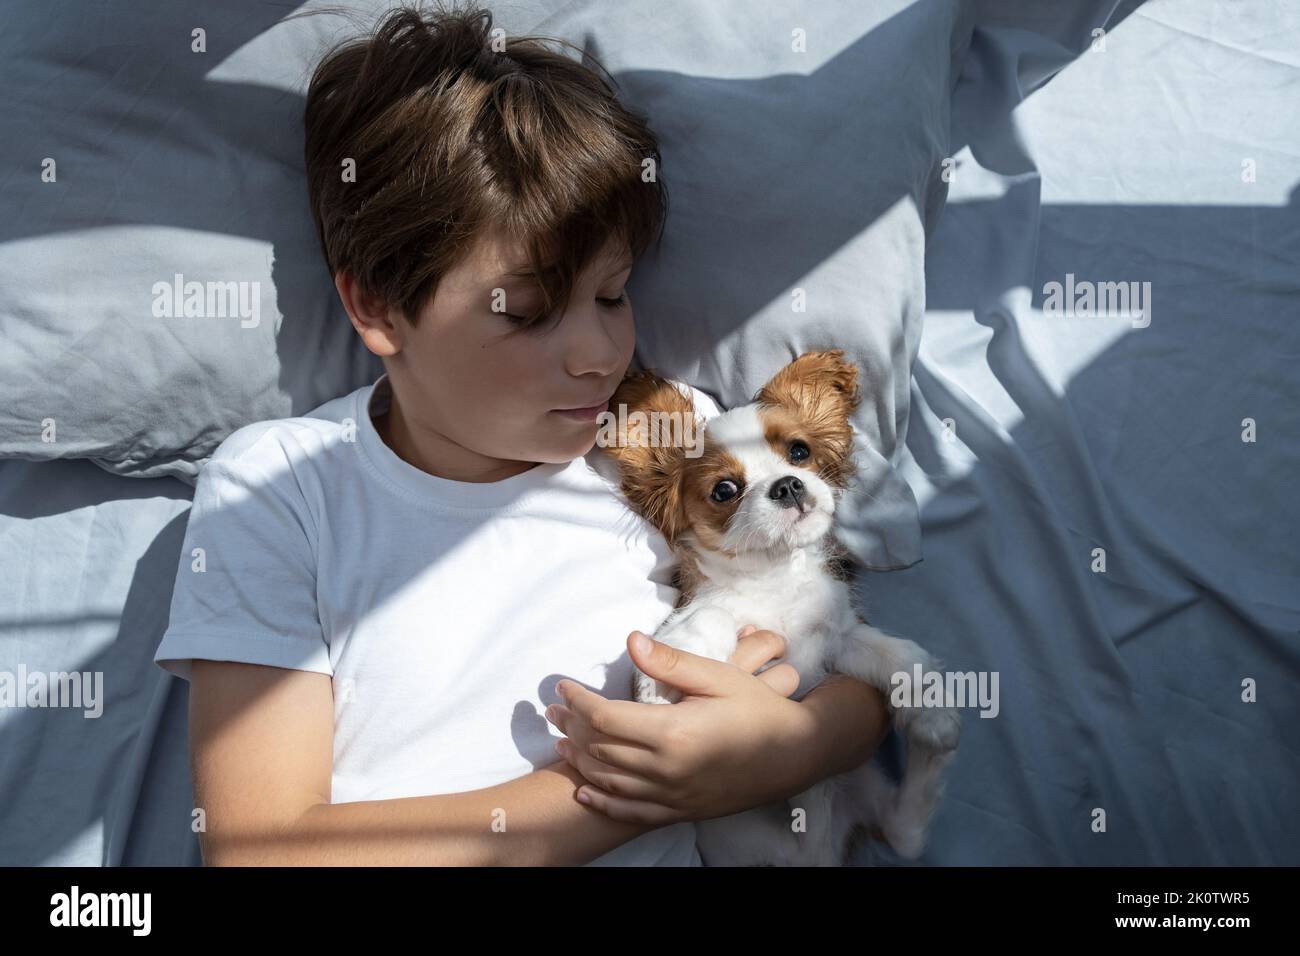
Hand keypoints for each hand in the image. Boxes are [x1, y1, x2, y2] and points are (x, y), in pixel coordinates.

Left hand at [545, 626, 822, 825]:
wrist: (796, 754)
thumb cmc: (759, 709)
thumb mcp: (720, 676)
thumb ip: (670, 662)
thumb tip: (631, 641)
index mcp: (673, 732)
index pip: (606, 717)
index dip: (578, 700)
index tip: (562, 686)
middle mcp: (667, 768)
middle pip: (602, 748)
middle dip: (571, 727)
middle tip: (552, 710)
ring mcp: (673, 793)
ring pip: (610, 781)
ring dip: (581, 761)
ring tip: (561, 742)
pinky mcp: (681, 809)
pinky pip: (632, 810)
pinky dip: (603, 801)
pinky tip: (586, 790)